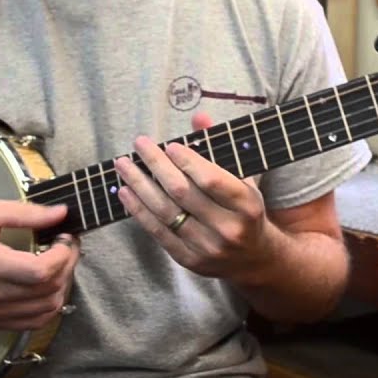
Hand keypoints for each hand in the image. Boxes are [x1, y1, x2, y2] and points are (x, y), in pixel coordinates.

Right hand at [0, 198, 78, 330]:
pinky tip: (48, 286)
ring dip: (62, 285)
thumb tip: (59, 214)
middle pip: (48, 290)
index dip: (63, 255)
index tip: (66, 238)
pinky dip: (49, 305)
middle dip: (68, 266)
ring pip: (46, 309)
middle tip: (67, 247)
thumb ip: (25, 213)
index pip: (39, 270)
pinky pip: (34, 322)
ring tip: (59, 264)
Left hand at [114, 113, 277, 282]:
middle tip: (139, 144)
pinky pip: (158, 233)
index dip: (187, 160)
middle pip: (182, 193)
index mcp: (247, 205)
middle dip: (156, 165)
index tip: (168, 145)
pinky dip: (139, 211)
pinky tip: (126, 192)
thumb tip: (198, 117)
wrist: (254, 258)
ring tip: (123, 165)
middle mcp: (228, 229)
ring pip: (165, 212)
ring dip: (140, 185)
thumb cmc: (246, 210)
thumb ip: (219, 148)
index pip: (210, 179)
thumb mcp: (243, 178)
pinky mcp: (190, 261)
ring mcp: (207, 248)